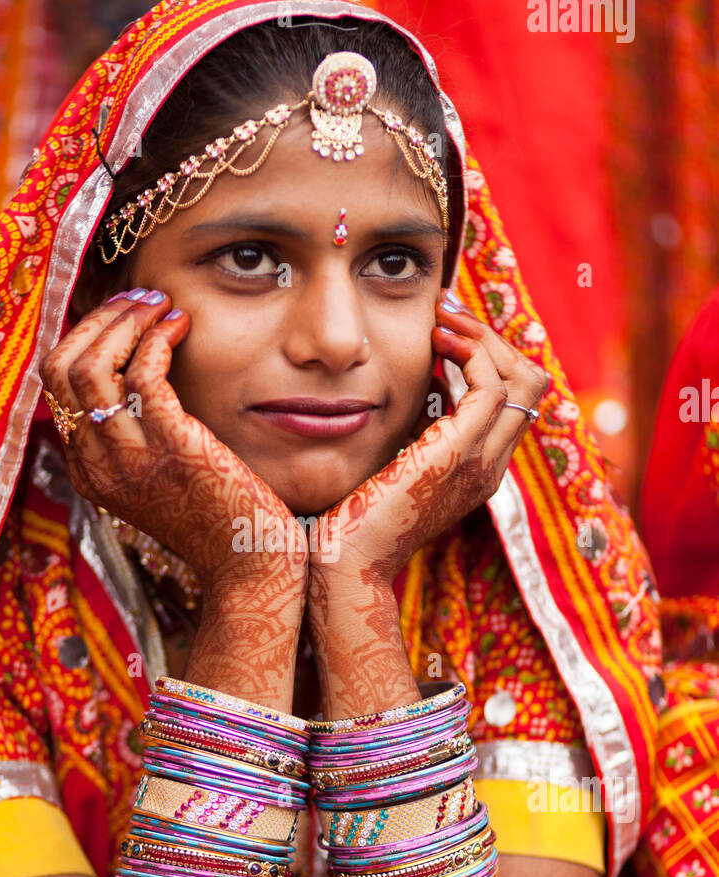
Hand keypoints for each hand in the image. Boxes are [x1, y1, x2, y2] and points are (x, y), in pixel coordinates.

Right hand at [39, 294, 307, 598]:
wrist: (249, 565)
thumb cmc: (216, 516)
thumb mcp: (159, 476)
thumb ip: (137, 435)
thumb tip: (133, 371)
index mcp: (88, 471)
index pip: (56, 385)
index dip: (86, 336)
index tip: (122, 314)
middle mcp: (97, 464)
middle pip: (62, 368)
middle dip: (99, 320)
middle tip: (141, 298)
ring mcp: (130, 458)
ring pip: (94, 365)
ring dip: (127, 320)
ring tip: (161, 304)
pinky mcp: (172, 447)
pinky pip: (144, 373)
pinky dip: (158, 337)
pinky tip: (182, 326)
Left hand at [311, 291, 549, 588]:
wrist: (346, 563)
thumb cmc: (352, 521)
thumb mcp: (390, 466)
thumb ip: (409, 433)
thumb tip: (407, 388)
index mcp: (477, 470)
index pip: (514, 399)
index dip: (489, 356)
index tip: (446, 330)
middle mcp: (490, 466)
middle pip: (531, 383)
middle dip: (492, 338)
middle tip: (447, 313)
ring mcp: (481, 462)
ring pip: (523, 379)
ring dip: (483, 338)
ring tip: (442, 320)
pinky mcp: (460, 454)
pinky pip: (492, 387)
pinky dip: (470, 354)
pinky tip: (435, 343)